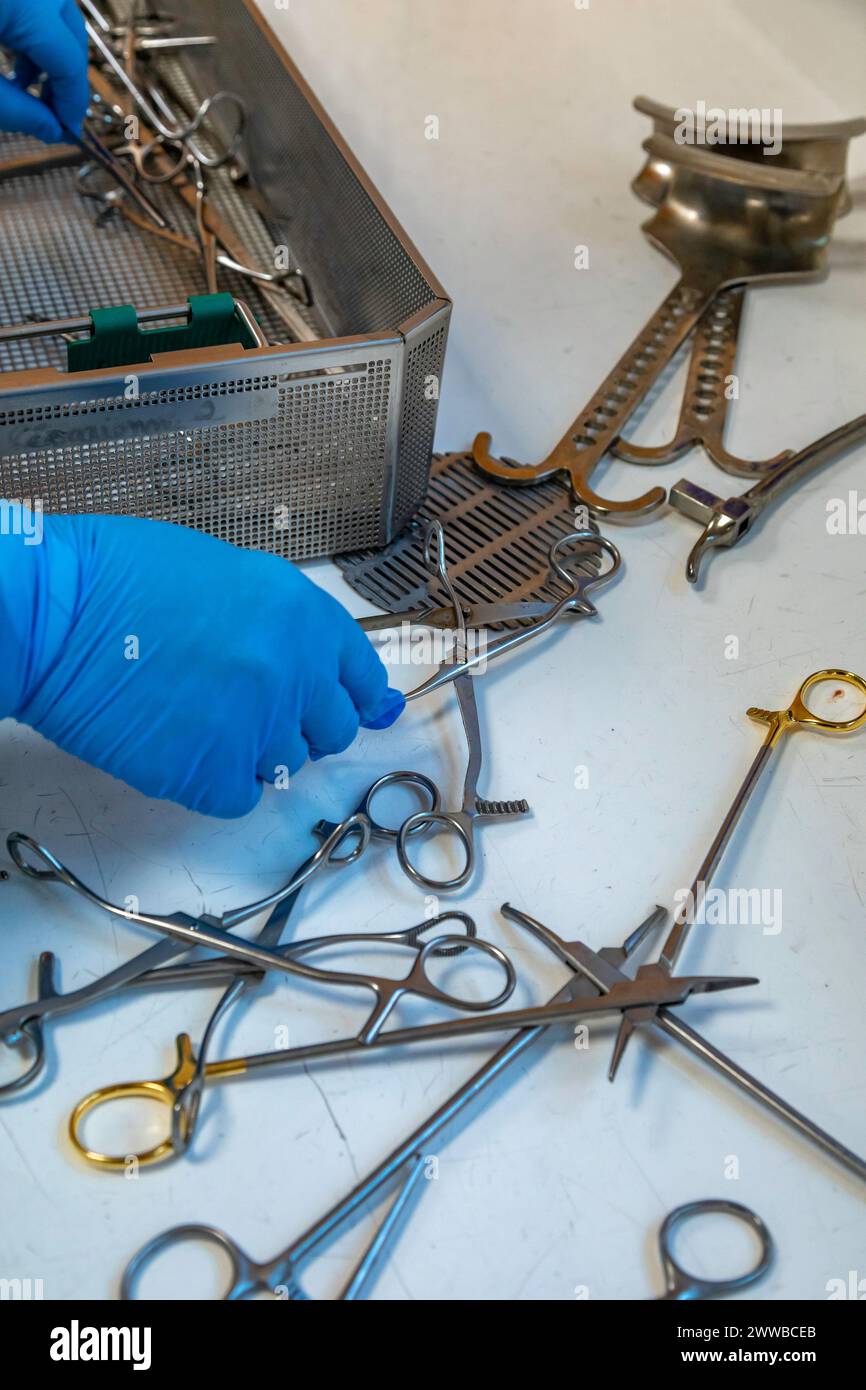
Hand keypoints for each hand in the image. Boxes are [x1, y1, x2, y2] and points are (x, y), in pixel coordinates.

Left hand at [0, 0, 89, 141]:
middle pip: (71, 29)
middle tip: (56, 113)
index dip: (72, 102)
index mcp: (21, 4)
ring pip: (56, 15)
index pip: (67, 59)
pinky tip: (16, 58)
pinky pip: (34, 5)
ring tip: (29, 87)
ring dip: (51, 53)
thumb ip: (15, 110)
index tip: (68, 132)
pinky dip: (33, 32)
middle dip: (68, 74)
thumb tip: (52, 130)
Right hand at [0, 510, 403, 816]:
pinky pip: (239, 798)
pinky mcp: (209, 775)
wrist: (54, 612)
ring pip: (285, 766)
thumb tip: (328, 671)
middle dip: (299, 724)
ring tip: (197, 714)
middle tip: (248, 705)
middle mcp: (293, 674)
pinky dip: (213, 782)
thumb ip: (288, 626)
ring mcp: (255, 729)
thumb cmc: (123, 579)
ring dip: (252, 751)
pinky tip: (179, 743)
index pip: (362, 677)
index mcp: (304, 617)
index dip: (351, 694)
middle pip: (332, 731)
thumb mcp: (230, 575)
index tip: (348, 705)